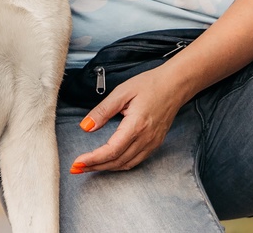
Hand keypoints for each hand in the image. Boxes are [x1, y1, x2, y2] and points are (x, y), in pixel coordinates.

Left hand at [69, 67, 185, 173]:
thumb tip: (85, 126)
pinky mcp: (155, 143)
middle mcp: (146, 138)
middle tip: (77, 168)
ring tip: (89, 166)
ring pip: (126, 164)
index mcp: (136, 125)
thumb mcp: (122, 92)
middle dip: (95, 166)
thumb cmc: (150, 84)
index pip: (111, 150)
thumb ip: (103, 110)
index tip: (77, 163)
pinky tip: (109, 161)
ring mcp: (152, 143)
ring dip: (106, 168)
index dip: (93, 159)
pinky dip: (120, 164)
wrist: (175, 84)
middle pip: (117, 161)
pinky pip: (136, 161)